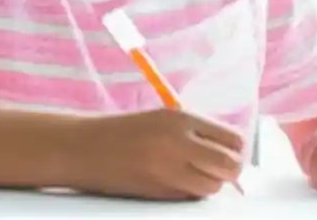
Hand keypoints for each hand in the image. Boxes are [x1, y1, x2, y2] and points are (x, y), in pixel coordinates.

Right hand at [75, 109, 245, 200]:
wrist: (82, 148)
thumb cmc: (121, 131)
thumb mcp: (160, 120)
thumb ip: (194, 132)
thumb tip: (230, 151)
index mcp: (180, 119)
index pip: (232, 139)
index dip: (234, 149)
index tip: (226, 151)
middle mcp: (179, 144)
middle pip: (230, 165)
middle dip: (229, 170)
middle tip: (217, 168)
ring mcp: (170, 170)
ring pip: (213, 186)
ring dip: (208, 183)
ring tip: (190, 174)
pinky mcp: (160, 193)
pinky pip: (191, 196)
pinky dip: (189, 192)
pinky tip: (172, 180)